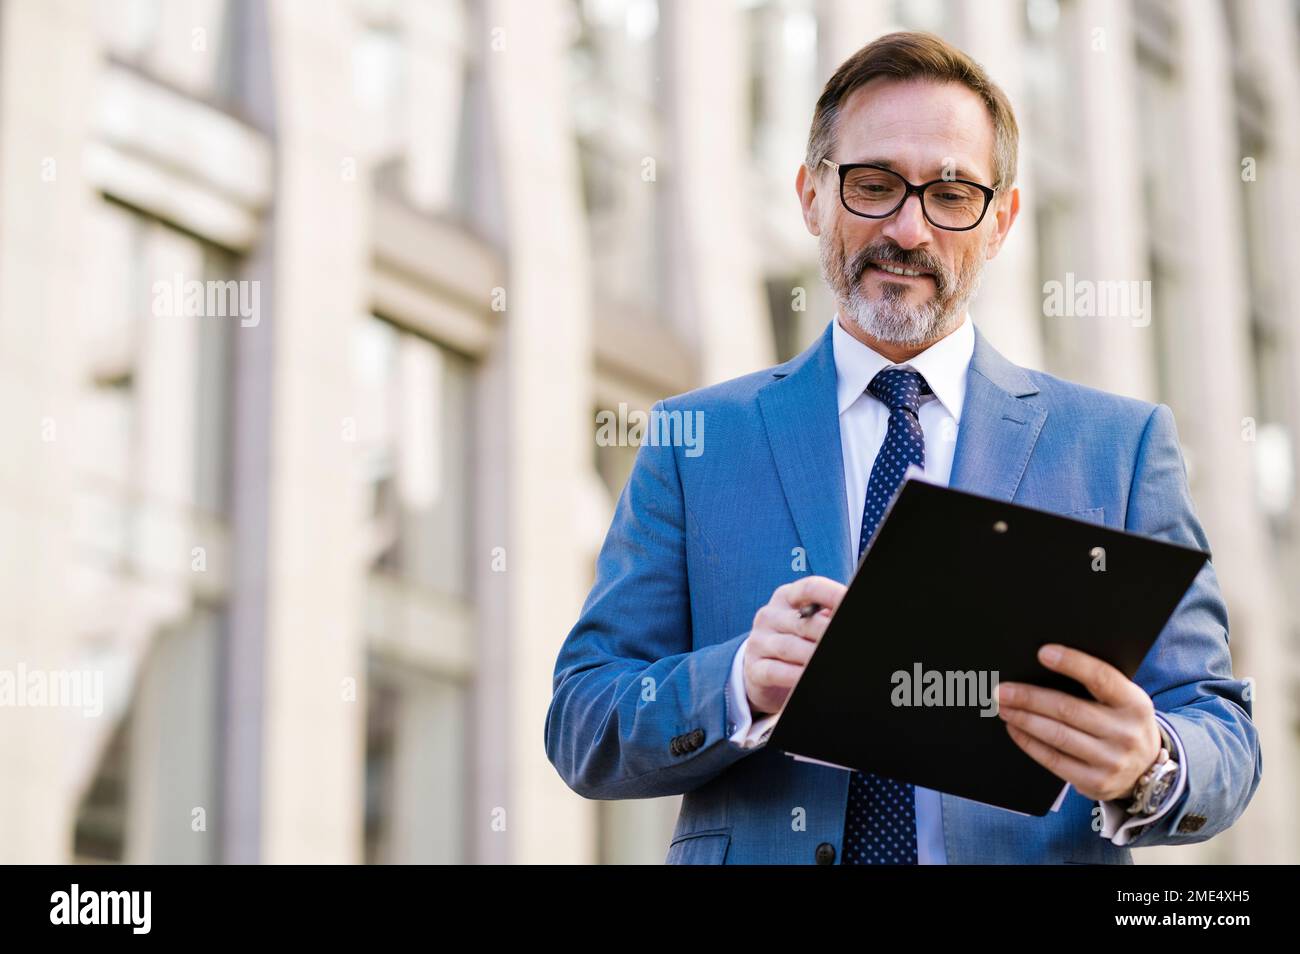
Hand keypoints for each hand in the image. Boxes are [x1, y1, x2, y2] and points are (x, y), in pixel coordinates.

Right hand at [743, 576, 846, 715]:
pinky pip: (775, 671)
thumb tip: (844, 608)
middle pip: (803, 622)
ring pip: (789, 647)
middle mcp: (769, 615)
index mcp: (787, 597)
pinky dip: (794, 675)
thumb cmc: (798, 642)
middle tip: (842, 640)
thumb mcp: (811, 623)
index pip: (810, 588)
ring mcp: (759, 641)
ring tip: (829, 660)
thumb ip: (827, 615)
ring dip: (812, 655)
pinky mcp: (754, 668)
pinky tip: (806, 675)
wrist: (764, 671)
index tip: (848, 600)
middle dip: (826, 632)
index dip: (833, 595)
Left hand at [996, 644, 1162, 802]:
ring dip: (1023, 719)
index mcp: (1135, 703)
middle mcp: (1126, 733)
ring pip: (1057, 735)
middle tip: (1001, 689)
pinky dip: (1029, 742)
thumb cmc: (1121, 723)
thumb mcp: (1123, 701)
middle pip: (1068, 709)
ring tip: (1002, 707)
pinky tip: (1015, 728)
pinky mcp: (1096, 782)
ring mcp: (1112, 761)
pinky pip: (1053, 759)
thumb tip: (1044, 662)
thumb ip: (1097, 685)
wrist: (1146, 770)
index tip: (1043, 653)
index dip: (1072, 663)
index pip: (1102, 678)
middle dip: (1029, 697)